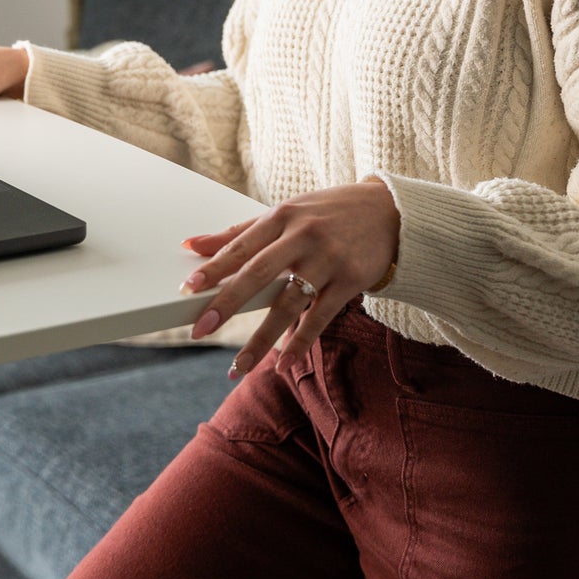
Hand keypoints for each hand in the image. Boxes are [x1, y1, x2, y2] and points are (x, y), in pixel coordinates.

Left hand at [179, 179, 399, 379]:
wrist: (391, 212)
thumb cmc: (328, 213)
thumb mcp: (286, 213)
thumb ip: (239, 232)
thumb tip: (191, 246)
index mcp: (282, 217)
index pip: (241, 245)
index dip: (214, 267)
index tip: (188, 288)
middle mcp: (303, 236)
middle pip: (259, 273)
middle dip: (227, 303)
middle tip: (201, 328)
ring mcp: (328, 259)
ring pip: (288, 304)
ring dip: (261, 339)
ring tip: (238, 367)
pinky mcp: (350, 280)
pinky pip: (320, 317)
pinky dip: (300, 342)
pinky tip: (284, 364)